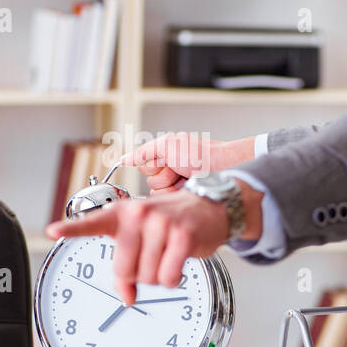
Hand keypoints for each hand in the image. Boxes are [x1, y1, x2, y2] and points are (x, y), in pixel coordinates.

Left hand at [45, 190, 230, 306]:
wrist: (209, 208)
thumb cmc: (169, 224)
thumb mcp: (142, 237)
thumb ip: (126, 264)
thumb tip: (126, 297)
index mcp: (122, 213)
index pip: (92, 222)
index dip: (71, 228)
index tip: (52, 231)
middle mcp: (139, 214)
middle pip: (124, 269)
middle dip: (137, 275)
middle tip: (150, 260)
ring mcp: (161, 224)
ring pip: (147, 277)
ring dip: (158, 275)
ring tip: (167, 254)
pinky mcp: (182, 236)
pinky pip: (168, 277)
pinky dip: (173, 277)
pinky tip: (178, 261)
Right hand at [122, 133, 255, 195]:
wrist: (222, 168)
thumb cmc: (200, 153)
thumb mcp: (168, 144)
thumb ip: (143, 152)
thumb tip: (124, 159)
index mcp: (164, 157)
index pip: (144, 167)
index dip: (155, 166)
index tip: (167, 161)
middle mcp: (169, 172)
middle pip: (150, 181)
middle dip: (165, 175)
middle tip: (179, 169)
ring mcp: (176, 187)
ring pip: (158, 194)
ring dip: (172, 185)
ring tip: (186, 178)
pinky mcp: (182, 199)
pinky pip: (167, 202)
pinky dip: (178, 194)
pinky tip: (189, 187)